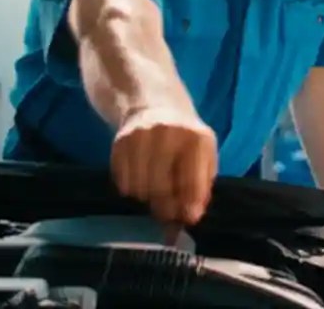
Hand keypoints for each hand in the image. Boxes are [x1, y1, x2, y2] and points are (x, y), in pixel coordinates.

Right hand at [110, 104, 217, 226]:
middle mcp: (168, 134)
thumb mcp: (204, 155)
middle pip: (162, 188)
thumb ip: (201, 186)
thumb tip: (191, 217)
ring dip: (148, 198)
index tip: (188, 218)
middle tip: (168, 213)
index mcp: (196, 138)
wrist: (154, 104)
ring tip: (155, 188)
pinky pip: (123, 183)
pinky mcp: (119, 142)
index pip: (192, 181)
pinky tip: (141, 177)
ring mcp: (140, 136)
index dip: (189, 204)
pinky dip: (132, 189)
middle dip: (166, 207)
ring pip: (140, 189)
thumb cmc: (185, 138)